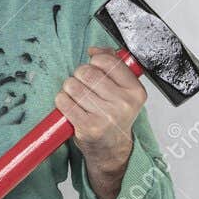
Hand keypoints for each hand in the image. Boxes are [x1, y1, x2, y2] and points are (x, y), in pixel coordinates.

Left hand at [55, 47, 146, 198]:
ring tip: (76, 96)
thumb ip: (112, 64)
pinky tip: (69, 106)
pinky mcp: (87, 128)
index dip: (95, 60)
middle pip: (87, 72)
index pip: (108, 62)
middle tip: (82, 83)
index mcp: (135, 91)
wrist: (112, 149)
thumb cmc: (114, 115)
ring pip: (73, 86)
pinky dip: (62, 101)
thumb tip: (93, 50)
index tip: (94, 67)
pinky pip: (64, 102)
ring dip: (69, 88)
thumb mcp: (123, 90)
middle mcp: (123, 104)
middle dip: (79, 74)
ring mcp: (105, 117)